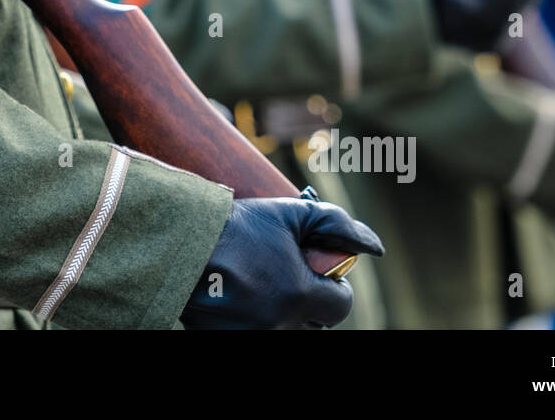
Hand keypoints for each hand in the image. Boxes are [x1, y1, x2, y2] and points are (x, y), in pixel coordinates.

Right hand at [182, 195, 383, 329]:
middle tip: (286, 276)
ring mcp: (251, 336)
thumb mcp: (289, 214)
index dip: (333, 286)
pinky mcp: (226, 339)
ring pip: (286, 330)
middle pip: (315, 324)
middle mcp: (279, 324)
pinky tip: (240, 297)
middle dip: (309, 302)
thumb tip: (375, 247)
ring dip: (283, 312)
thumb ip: (336, 225)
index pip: (340, 306)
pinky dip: (255, 320)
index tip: (317, 271)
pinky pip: (256, 332)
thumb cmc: (236, 227)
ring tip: (262, 285)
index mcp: (299, 295)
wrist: (178, 242)